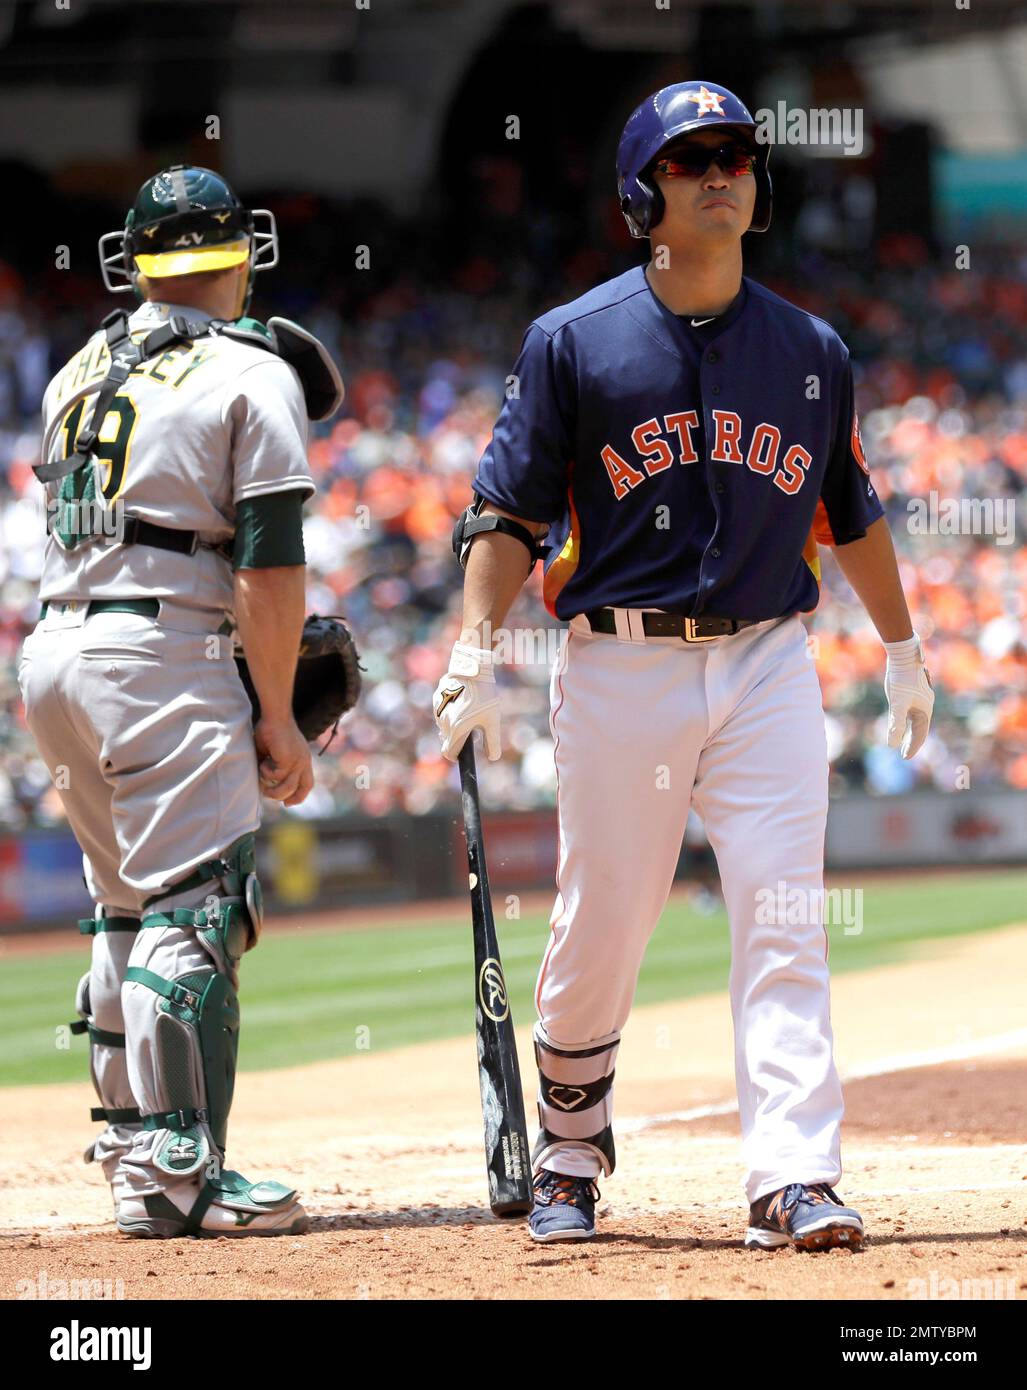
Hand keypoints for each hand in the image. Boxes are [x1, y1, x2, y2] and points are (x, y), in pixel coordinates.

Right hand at [254, 715, 313, 804]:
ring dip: (274, 790)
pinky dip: (267, 773)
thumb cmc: (270, 729)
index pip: (307, 783)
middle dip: (286, 797)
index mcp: (303, 759)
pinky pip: (277, 775)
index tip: (287, 803)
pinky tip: (262, 763)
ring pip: (289, 786)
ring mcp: (299, 760)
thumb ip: (271, 766)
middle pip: (303, 788)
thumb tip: (262, 783)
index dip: (299, 795)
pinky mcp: (290, 759)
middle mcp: (304, 761)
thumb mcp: (272, 752)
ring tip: (263, 786)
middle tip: (268, 795)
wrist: (274, 715)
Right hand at [433, 641, 500, 761]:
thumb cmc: (484, 695)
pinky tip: (462, 701)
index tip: (464, 753)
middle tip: (473, 729)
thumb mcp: (492, 720)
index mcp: (456, 729)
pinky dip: (450, 712)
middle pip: (447, 739)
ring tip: (470, 713)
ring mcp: (438, 709)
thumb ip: (492, 741)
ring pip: (443, 725)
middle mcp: (443, 722)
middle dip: (458, 739)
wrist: (472, 669)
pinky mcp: (437, 697)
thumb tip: (493, 757)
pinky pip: (442, 711)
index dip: (457, 756)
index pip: (449, 753)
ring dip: (453, 725)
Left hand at [883, 633, 934, 759]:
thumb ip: (897, 724)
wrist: (903, 653)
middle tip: (903, 753)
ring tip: (901, 741)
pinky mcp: (912, 691)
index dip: (913, 746)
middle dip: (911, 741)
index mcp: (925, 710)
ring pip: (914, 720)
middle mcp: (925, 705)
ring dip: (908, 731)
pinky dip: (905, 719)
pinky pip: (910, 710)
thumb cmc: (901, 678)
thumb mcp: (898, 703)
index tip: (905, 757)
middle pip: (919, 728)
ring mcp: (919, 698)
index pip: (920, 734)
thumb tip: (892, 744)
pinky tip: (898, 721)